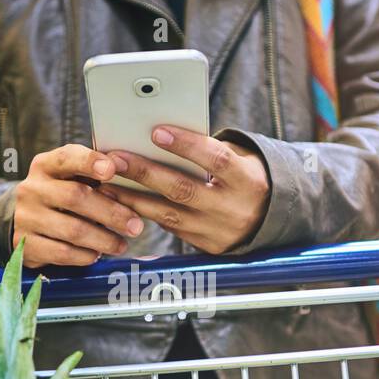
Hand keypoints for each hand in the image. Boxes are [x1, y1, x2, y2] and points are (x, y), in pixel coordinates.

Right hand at [12, 143, 144, 266]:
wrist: (22, 224)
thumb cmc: (60, 197)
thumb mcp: (69, 178)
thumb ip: (92, 174)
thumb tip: (126, 169)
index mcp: (45, 166)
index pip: (66, 157)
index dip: (89, 162)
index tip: (113, 169)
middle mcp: (32, 188)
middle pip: (75, 197)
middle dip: (111, 212)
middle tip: (136, 225)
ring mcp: (26, 217)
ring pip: (72, 229)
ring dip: (103, 239)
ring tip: (121, 245)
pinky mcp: (26, 245)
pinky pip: (62, 252)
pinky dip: (85, 255)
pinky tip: (97, 255)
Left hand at [105, 126, 269, 253]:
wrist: (271, 219)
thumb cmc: (246, 177)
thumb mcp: (241, 159)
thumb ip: (209, 150)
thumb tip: (160, 136)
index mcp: (248, 181)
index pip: (216, 160)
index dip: (186, 146)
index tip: (156, 131)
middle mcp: (234, 209)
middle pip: (183, 190)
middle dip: (145, 173)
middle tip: (116, 158)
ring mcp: (219, 232)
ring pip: (170, 215)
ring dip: (134, 198)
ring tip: (108, 183)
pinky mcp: (207, 247)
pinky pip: (171, 230)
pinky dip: (146, 215)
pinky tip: (124, 202)